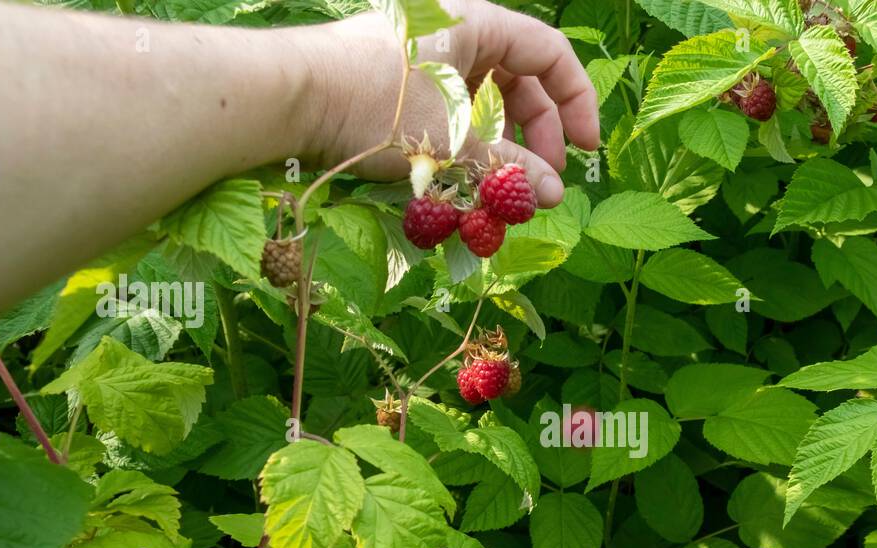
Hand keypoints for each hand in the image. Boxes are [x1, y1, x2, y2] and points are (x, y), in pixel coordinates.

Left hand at [303, 0, 599, 206]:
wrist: (290, 99)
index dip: (576, 102)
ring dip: (500, 154)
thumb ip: (510, 168)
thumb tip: (555, 194)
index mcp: (475, 21)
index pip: (549, 54)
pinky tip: (464, 187)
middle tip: (540, 188)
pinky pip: (450, 116)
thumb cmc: (376, 105)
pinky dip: (465, 151)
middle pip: (518, 83)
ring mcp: (425, 59)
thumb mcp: (453, 141)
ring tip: (500, 198)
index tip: (587, 151)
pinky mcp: (399, 87)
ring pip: (484, 106)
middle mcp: (453, 31)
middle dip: (536, 139)